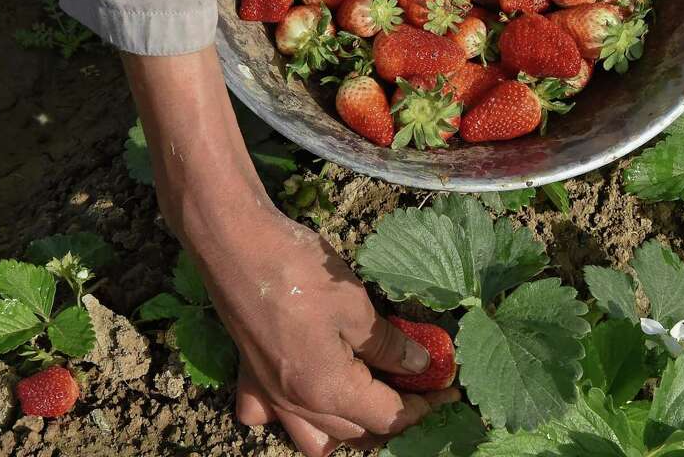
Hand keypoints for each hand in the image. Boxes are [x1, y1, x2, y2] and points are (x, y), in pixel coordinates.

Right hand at [205, 210, 457, 454]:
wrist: (234, 246)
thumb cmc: (299, 272)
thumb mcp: (356, 305)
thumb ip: (388, 344)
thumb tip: (420, 365)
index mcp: (329, 390)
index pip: (389, 417)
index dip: (425, 408)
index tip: (449, 394)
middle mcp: (297, 405)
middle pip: (356, 434)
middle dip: (394, 418)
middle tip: (421, 390)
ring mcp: (268, 395)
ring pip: (316, 438)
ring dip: (348, 429)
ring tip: (372, 399)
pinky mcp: (249, 377)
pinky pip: (272, 417)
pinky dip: (295, 417)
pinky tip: (308, 393)